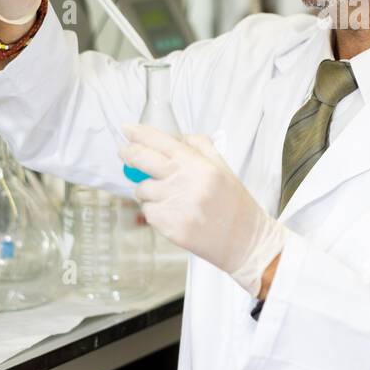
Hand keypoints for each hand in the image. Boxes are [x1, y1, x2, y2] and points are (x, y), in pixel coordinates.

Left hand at [120, 123, 286, 297]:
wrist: (244, 240)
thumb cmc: (233, 204)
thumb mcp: (222, 167)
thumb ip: (198, 146)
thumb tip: (172, 137)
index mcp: (197, 165)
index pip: (160, 141)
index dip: (138, 133)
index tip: (127, 129)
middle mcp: (183, 182)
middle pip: (141, 159)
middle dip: (129, 154)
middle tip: (126, 153)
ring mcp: (174, 205)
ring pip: (141, 189)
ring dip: (148, 190)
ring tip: (170, 196)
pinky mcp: (167, 226)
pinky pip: (147, 211)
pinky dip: (155, 210)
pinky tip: (174, 213)